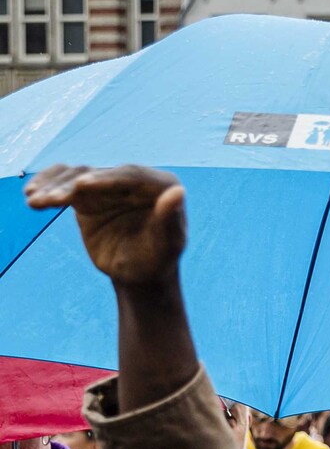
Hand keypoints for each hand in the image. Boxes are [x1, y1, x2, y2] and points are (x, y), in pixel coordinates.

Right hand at [24, 163, 186, 289]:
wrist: (139, 273)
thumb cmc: (158, 261)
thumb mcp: (167, 245)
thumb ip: (170, 220)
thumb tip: (178, 192)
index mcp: (161, 185)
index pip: (131, 176)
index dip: (106, 180)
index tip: (83, 186)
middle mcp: (134, 179)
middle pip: (100, 175)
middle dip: (73, 186)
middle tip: (51, 199)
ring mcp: (109, 184)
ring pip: (77, 177)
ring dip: (54, 188)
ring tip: (35, 202)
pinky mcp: (88, 193)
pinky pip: (65, 183)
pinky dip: (48, 186)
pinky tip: (32, 196)